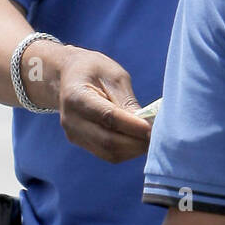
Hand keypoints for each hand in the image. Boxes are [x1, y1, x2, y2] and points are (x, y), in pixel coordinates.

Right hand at [39, 45, 152, 162]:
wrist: (66, 75)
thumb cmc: (93, 70)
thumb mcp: (113, 75)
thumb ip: (127, 100)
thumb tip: (146, 122)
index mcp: (76, 96)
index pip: (108, 117)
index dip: (132, 125)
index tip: (152, 126)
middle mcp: (71, 120)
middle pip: (108, 141)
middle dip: (136, 142)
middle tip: (158, 135)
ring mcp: (74, 134)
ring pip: (108, 152)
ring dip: (133, 149)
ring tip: (150, 139)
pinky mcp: (80, 142)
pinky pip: (106, 154)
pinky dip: (126, 151)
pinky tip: (138, 141)